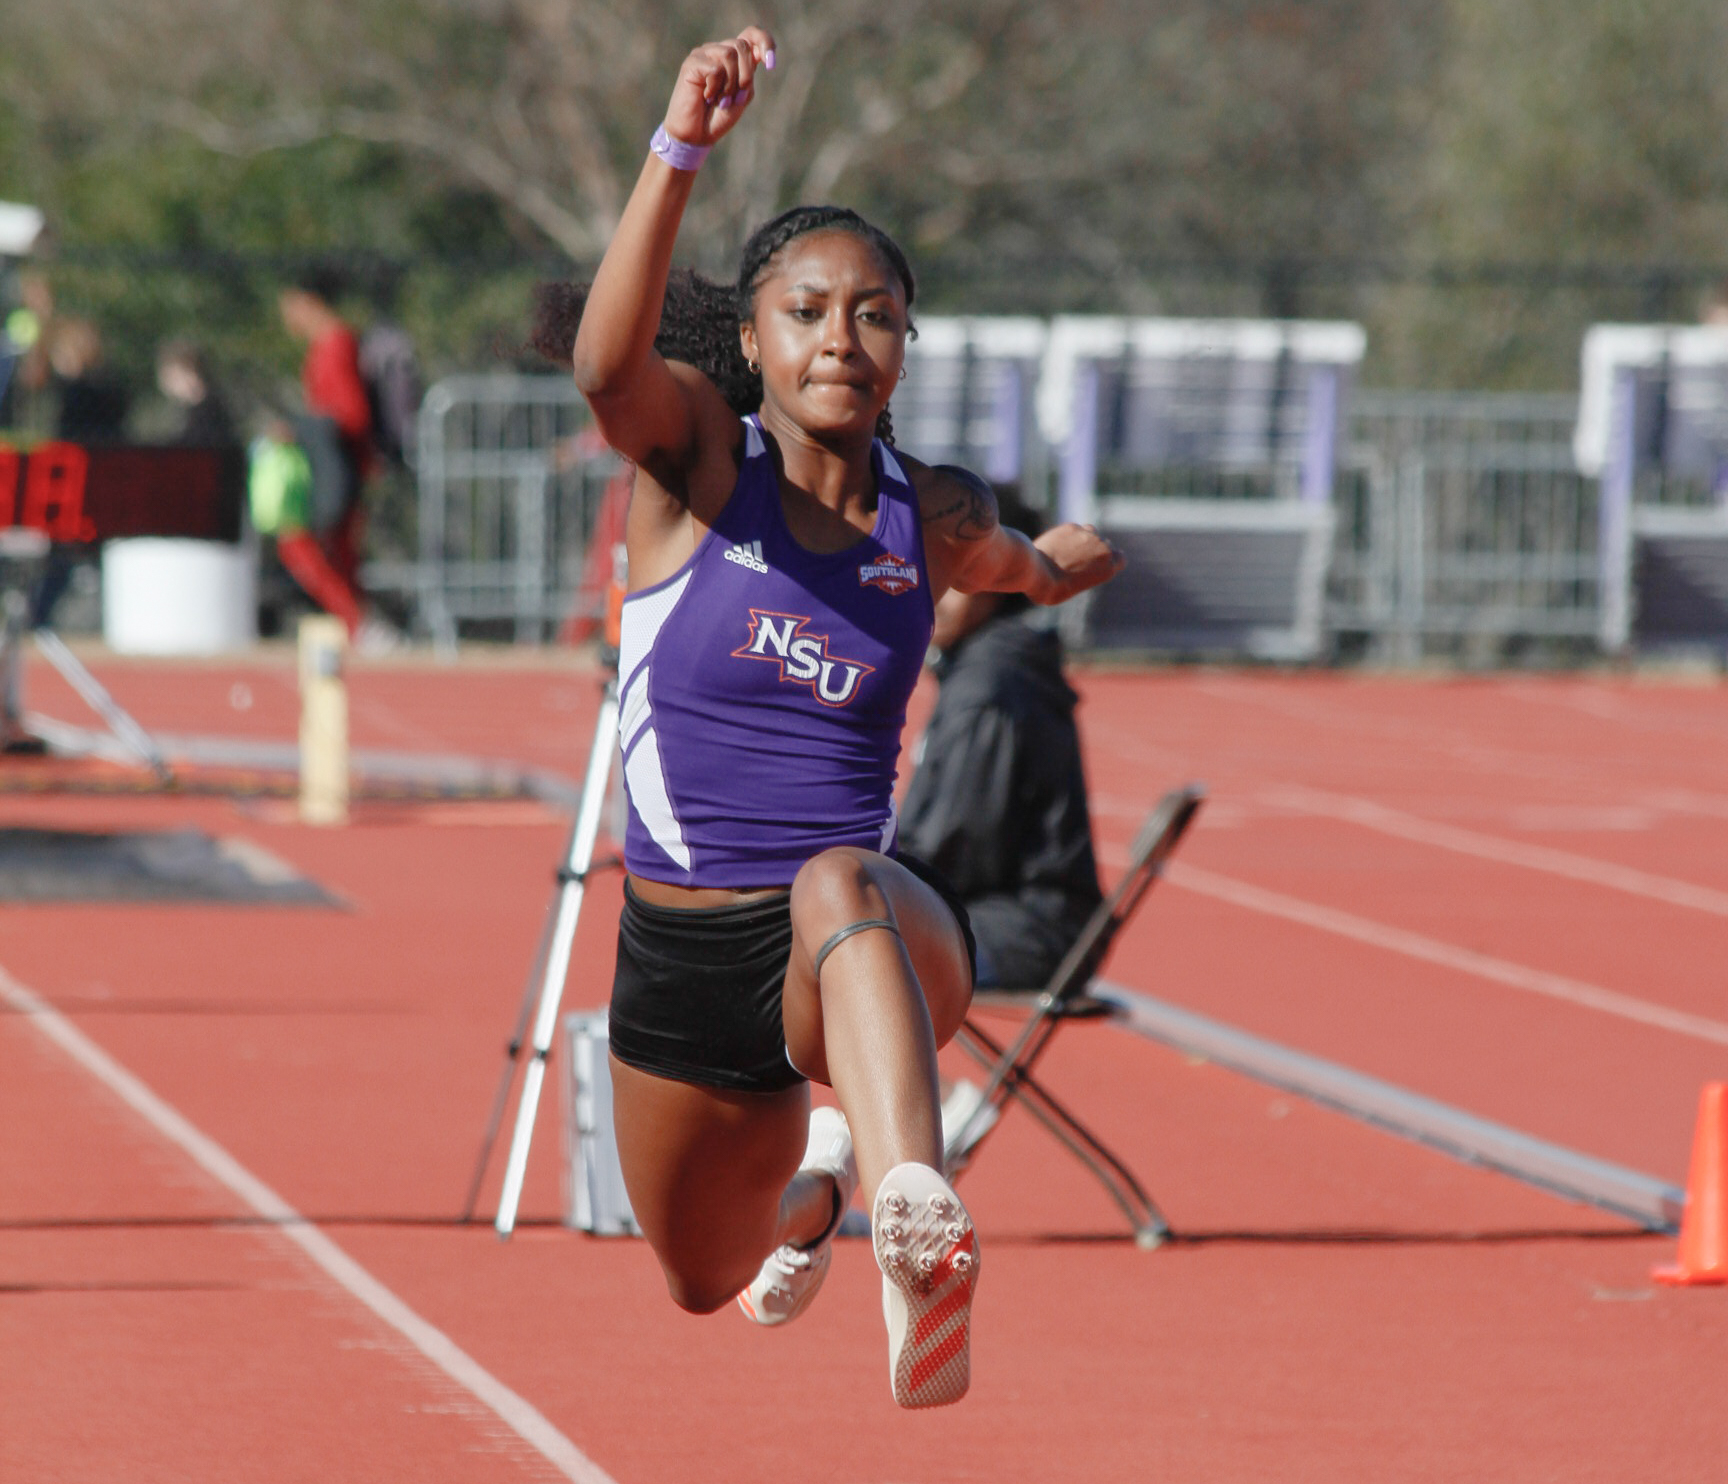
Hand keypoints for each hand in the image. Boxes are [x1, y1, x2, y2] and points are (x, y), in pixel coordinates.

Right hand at [662, 26, 775, 148]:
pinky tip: (707, 97)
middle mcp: (718, 51)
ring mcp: (704, 54)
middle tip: (736, 98)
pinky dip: (716, 87)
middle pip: (742, 46)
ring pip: (729, 54)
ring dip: (731, 83)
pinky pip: (715, 69)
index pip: (751, 35)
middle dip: (746, 75)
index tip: (770, 64)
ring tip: (720, 100)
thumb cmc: (719, 116)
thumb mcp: (742, 96)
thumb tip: (757, 56)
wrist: (697, 135)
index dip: (764, 42)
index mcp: (734, 58)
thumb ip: (750, 76)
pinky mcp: (692, 63)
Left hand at [1033, 523, 1125, 602]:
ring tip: (1067, 549)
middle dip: (1095, 549)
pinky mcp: (1071, 527)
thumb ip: (1085, 574)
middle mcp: (1102, 549)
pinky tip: (1054, 545)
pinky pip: (1073, 529)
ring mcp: (1087, 535)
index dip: (1110, 560)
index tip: (1099, 563)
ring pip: (1091, 531)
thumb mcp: (1075, 588)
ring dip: (1084, 538)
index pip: (1120, 558)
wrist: (1038, 572)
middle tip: (1077, 558)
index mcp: (1108, 568)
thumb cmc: (1054, 589)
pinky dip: (1067, 535)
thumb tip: (1078, 568)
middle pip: (1105, 544)